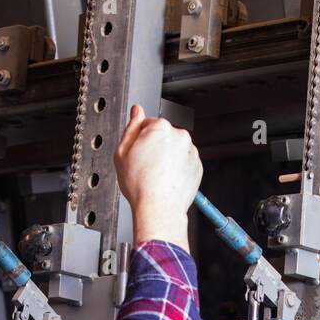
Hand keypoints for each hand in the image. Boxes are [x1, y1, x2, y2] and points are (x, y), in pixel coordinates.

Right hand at [114, 103, 201, 249]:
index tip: (137, 152)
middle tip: (145, 165)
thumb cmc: (140, 185)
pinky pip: (185, 163)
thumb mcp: (122, 153)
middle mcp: (179, 135)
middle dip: (155, 147)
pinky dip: (178, 168)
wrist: (159, 208)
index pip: (147, 123)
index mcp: (160, 127)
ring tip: (157, 175)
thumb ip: (130, 128)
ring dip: (168, 157)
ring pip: (176, 149)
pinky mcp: (198, 166)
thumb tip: (136, 111)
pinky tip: (167, 179)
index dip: (139, 138)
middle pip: (164, 136)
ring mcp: (191, 151)